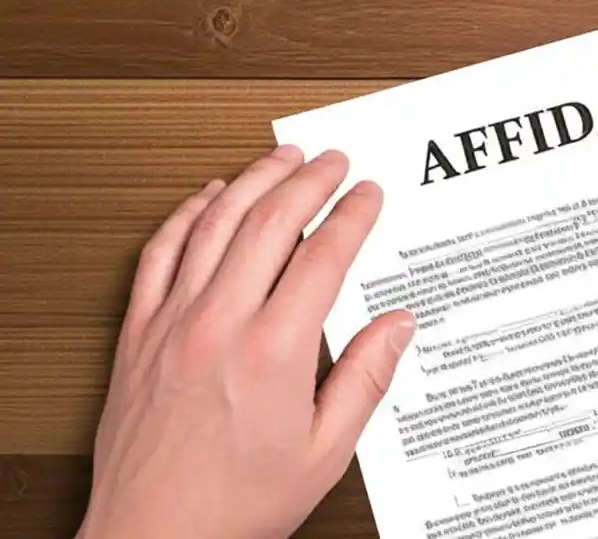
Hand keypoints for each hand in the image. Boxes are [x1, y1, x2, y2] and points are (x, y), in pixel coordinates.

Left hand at [77, 147, 415, 538]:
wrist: (153, 537)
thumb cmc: (235, 504)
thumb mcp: (325, 451)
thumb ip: (365, 380)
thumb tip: (397, 326)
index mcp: (275, 353)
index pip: (323, 256)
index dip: (352, 215)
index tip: (369, 194)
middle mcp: (220, 325)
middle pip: (270, 222)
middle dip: (309, 180)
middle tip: (333, 160)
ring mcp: (173, 323)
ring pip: (215, 223)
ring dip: (253, 180)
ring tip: (281, 158)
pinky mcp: (139, 333)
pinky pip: (160, 252)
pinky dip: (187, 214)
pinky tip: (209, 196)